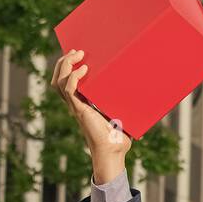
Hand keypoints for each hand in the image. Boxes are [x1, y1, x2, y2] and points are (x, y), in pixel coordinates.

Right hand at [50, 48, 131, 180]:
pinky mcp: (79, 110)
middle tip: (77, 50)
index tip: (78, 52)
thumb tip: (144, 85)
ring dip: (66, 65)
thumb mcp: (120, 112)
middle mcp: (75, 103)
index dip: (67, 65)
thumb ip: (124, 100)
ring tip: (79, 55)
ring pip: (59, 81)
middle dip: (63, 62)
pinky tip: (85, 71)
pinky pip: (69, 90)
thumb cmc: (120, 136)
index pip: (66, 80)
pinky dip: (74, 78)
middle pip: (58, 78)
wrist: (115, 151)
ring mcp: (75, 106)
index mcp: (81, 101)